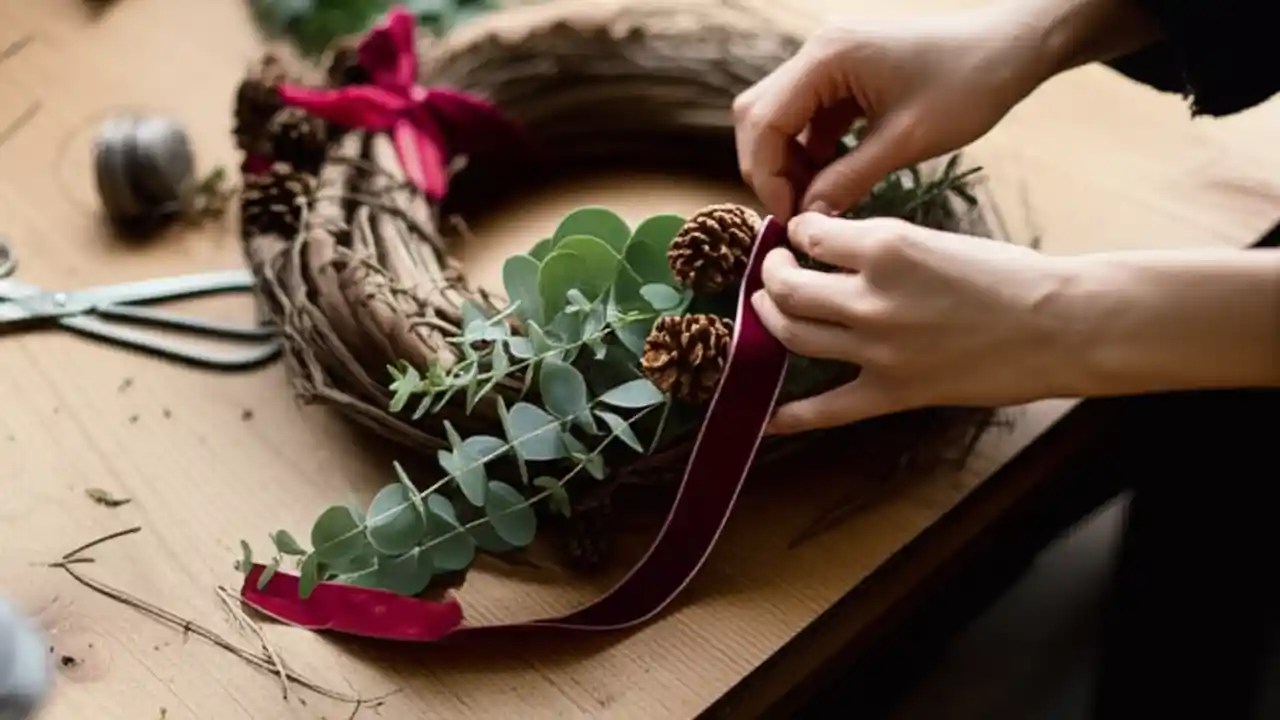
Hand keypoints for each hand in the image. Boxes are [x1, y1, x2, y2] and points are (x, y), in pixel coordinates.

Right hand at [732, 9, 1051, 220]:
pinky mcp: (842, 76)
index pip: (765, 121)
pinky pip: (806, 117)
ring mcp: (828, 62)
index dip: (767, 175)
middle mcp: (817, 52)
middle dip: (768, 169)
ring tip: (814, 203)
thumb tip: (808, 217)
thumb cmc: (968, 85)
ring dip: (787, 162)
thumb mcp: (907, 141)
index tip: (790, 217)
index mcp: (827, 57)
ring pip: (778, 118)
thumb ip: (849, 178)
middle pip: (759, 116)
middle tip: (794, 213)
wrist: (1010, 49)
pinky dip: (809, 152)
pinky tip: (829, 182)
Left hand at [753, 213, 1078, 434]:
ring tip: (768, 309)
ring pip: (793, 335)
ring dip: (770, 320)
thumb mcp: (934, 239)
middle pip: (788, 287)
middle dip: (771, 273)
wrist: (1059, 326)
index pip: (809, 235)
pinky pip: (827, 408)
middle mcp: (870, 298)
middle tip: (774, 268)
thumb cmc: (1009, 276)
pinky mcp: (892, 391)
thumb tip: (836, 250)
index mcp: (883, 249)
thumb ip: (880, 248)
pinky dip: (792, 416)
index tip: (800, 236)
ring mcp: (876, 349)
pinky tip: (768, 417)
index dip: (798, 233)